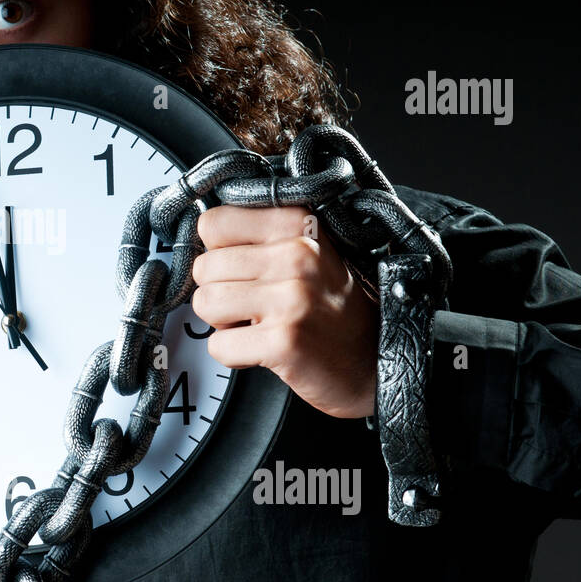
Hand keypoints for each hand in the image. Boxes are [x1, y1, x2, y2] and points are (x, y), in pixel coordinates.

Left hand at [190, 205, 378, 418]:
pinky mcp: (284, 340)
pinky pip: (218, 345)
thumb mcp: (309, 251)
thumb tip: (202, 234)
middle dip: (220, 291)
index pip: (213, 224)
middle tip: (255, 304)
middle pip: (204, 267)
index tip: (243, 268)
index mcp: (298, 223)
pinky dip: (233, 354)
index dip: (219, 252)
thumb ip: (261, 235)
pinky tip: (263, 348)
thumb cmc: (336, 307)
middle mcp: (297, 254)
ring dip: (224, 323)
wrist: (378, 358)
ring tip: (259, 324)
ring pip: (205, 303)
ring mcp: (291, 297)